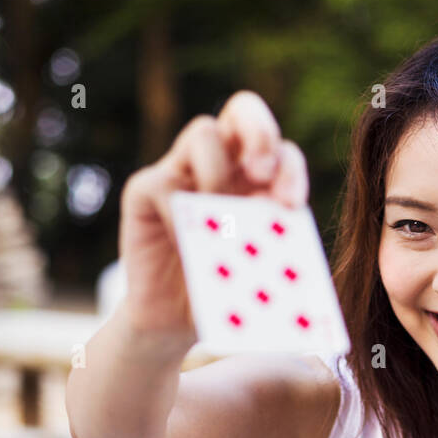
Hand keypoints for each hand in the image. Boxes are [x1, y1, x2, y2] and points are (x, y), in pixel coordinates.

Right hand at [119, 91, 308, 337]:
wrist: (175, 325)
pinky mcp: (146, 189)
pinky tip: (183, 242)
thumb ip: (275, 248)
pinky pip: (162, 181)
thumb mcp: (258, 274)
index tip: (292, 205)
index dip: (291, 170)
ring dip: (217, 174)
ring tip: (219, 221)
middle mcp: (222, 167)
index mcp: (257, 183)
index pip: (281, 153)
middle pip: (243, 111)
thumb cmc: (224, 296)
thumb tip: (289, 230)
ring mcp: (183, 173)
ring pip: (203, 131)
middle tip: (262, 172)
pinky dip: (176, 212)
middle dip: (259, 132)